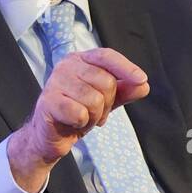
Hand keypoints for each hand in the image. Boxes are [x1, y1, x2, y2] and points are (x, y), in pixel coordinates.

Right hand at [8, 48, 149, 192]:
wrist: (50, 136)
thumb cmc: (76, 113)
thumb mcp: (105, 101)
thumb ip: (124, 91)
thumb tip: (143, 85)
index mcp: (80, 60)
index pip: (106, 56)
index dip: (126, 67)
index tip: (141, 79)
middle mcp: (66, 66)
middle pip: (105, 81)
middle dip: (106, 104)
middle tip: (94, 112)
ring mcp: (55, 82)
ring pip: (94, 99)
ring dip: (94, 116)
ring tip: (83, 118)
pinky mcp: (48, 102)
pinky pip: (79, 113)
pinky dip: (81, 123)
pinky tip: (71, 122)